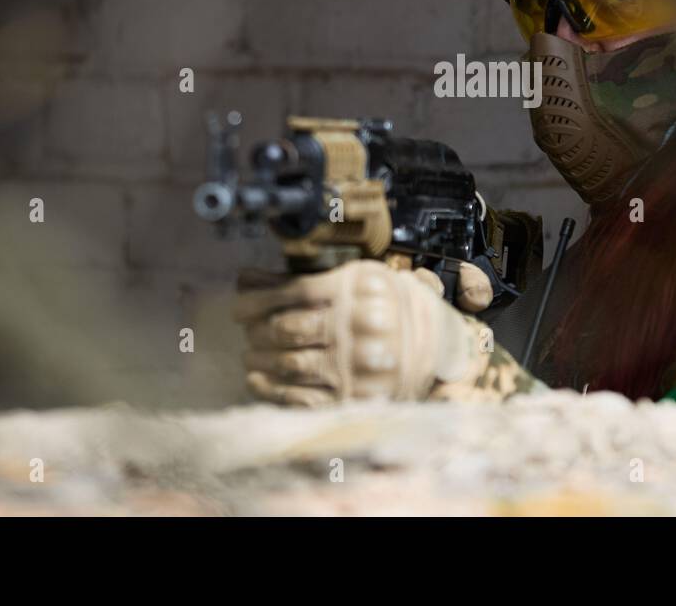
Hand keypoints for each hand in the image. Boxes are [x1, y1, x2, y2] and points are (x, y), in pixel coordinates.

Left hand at [233, 259, 490, 406]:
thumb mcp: (356, 279)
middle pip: (288, 329)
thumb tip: (247, 278)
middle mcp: (361, 325)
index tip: (238, 307)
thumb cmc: (388, 305)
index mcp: (361, 288)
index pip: (296, 292)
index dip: (258, 301)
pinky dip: (272, 390)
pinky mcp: (354, 397)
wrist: (438, 345)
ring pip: (290, 363)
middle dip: (258, 333)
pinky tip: (259, 381)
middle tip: (248, 333)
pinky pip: (300, 397)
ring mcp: (358, 365)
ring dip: (260, 360)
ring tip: (251, 355)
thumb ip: (304, 279)